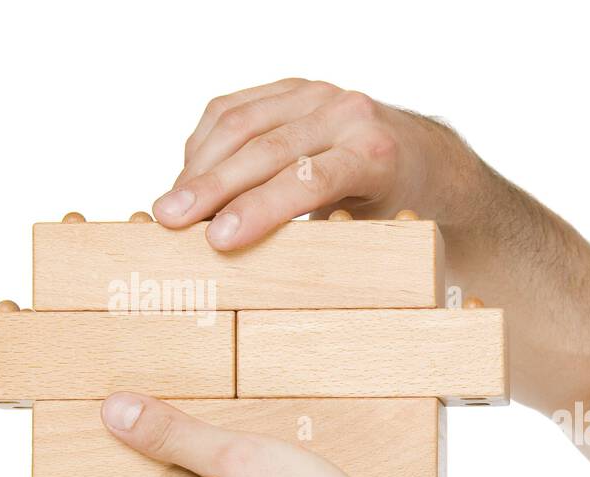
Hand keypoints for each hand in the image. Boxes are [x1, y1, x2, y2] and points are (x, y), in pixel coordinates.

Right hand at [153, 77, 464, 248]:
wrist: (421, 156)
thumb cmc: (395, 206)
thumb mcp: (378, 230)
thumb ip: (330, 241)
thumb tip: (265, 274)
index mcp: (375, 154)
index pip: (310, 179)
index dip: (261, 209)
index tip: (219, 240)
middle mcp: (347, 114)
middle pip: (266, 148)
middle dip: (212, 187)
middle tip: (169, 220)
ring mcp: (317, 94)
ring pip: (241, 123)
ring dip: (197, 166)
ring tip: (168, 205)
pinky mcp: (291, 88)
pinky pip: (233, 109)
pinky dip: (204, 144)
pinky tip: (188, 175)